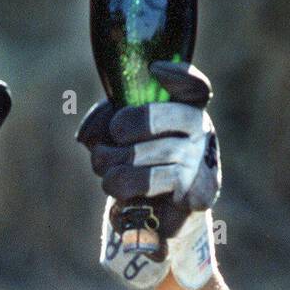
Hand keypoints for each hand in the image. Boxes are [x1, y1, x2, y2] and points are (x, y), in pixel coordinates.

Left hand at [76, 60, 220, 289]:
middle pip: (152, 116)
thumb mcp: (118, 139)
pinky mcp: (197, 194)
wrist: (157, 219)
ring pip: (146, 155)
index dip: (176, 75)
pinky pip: (154, 185)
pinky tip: (125, 202)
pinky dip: (128, 196)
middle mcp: (200, 130)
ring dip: (115, 171)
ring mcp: (202, 162)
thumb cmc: (138, 167)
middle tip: (108, 148)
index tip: (154, 71)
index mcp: (186, 108)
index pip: (193, 85)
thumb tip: (88, 137)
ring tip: (109, 180)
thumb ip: (102, 125)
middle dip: (118, 133)